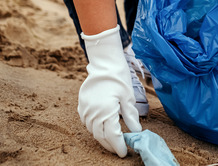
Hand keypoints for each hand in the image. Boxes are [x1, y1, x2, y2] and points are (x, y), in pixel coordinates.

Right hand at [77, 25, 141, 156]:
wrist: (104, 63)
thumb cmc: (118, 78)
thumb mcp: (128, 97)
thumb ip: (130, 116)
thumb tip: (136, 131)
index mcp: (106, 112)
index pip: (112, 136)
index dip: (118, 146)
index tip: (124, 153)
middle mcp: (93, 113)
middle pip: (101, 136)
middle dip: (110, 145)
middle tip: (119, 150)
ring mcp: (85, 110)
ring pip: (92, 131)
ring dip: (102, 138)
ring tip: (112, 141)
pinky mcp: (81, 106)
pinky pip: (86, 122)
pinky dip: (94, 128)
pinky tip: (102, 129)